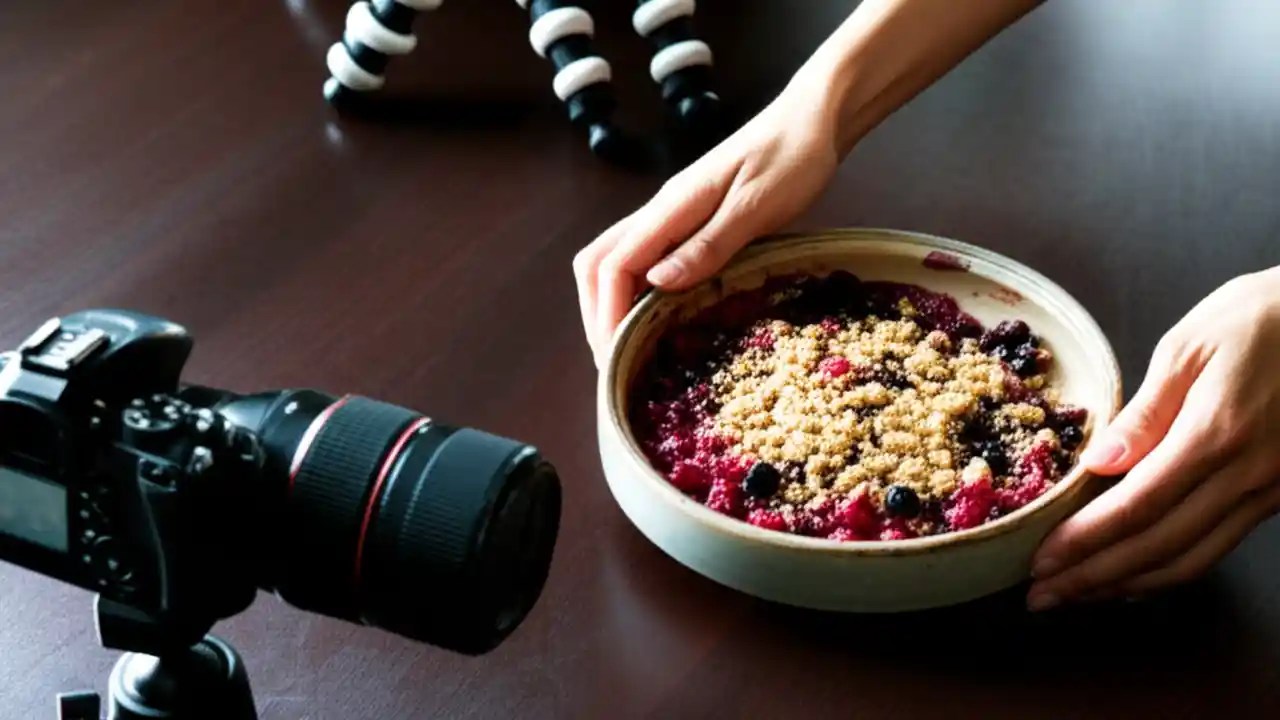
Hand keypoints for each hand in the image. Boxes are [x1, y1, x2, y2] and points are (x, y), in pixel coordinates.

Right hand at [573, 86, 840, 364]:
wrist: (811, 120)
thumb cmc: (792, 158)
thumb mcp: (757, 205)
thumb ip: (709, 243)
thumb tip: (657, 283)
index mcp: (673, 207)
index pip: (613, 265)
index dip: (607, 316)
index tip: (616, 361)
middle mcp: (661, 211)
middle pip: (598, 264)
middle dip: (597, 316)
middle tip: (617, 366)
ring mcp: (671, 215)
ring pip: (614, 260)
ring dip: (610, 305)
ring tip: (629, 351)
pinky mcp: (687, 220)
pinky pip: (644, 259)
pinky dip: (635, 294)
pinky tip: (657, 320)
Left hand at [1028, 267, 1279, 609]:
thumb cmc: (1259, 318)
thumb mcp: (1189, 346)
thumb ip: (1144, 413)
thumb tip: (1098, 464)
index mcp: (1215, 434)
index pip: (1136, 507)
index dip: (1084, 542)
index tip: (1040, 561)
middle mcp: (1247, 475)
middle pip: (1159, 546)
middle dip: (1093, 578)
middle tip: (1041, 596)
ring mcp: (1268, 491)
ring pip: (1192, 560)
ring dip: (1128, 586)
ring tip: (1076, 596)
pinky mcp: (1278, 495)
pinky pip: (1218, 547)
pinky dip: (1171, 572)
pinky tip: (1134, 578)